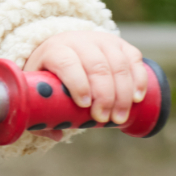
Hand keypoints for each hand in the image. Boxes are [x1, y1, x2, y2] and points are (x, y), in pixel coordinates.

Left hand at [23, 30, 145, 128]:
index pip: (67, 62)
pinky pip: (134, 59)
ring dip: (122, 93)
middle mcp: (79, 41)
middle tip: (103, 119)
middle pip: (97, 66)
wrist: (62, 49)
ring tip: (119, 117)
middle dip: (104, 95)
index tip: (84, 105)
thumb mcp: (38, 89)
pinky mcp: (121, 45)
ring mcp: (102, 41)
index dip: (77, 83)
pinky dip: (138, 80)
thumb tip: (57, 135)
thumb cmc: (48, 75)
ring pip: (118, 64)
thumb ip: (41, 112)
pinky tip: (136, 99)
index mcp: (55, 50)